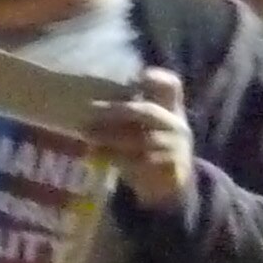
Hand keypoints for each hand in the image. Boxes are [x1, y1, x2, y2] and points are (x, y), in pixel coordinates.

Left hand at [92, 68, 193, 211]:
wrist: (168, 187)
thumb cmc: (148, 149)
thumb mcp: (143, 128)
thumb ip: (127, 114)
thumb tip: (88, 103)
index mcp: (171, 110)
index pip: (171, 86)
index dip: (156, 78)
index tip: (135, 75)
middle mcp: (176, 125)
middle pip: (147, 111)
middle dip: (118, 109)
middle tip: (91, 108)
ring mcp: (175, 147)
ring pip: (141, 138)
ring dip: (110, 135)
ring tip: (86, 133)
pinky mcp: (169, 167)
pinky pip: (139, 161)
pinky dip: (114, 157)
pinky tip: (96, 154)